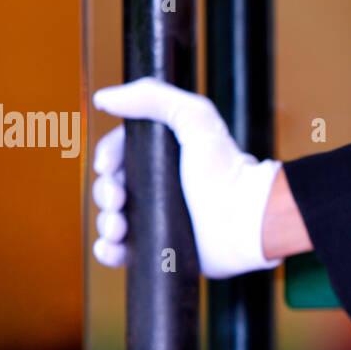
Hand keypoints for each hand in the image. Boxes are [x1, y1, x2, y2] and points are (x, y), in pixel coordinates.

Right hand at [90, 77, 283, 278]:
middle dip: (105, 192)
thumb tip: (103, 97)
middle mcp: (158, 187)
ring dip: (105, 222)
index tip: (107, 165)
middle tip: (118, 200)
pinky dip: (108, 250)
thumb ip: (153, 97)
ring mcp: (158, 218)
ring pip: (112, 219)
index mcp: (163, 157)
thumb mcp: (194, 118)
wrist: (247, 220)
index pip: (119, 153)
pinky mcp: (160, 248)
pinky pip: (122, 251)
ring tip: (119, 227)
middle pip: (111, 186)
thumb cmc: (226, 170)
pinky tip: (112, 247)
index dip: (107, 157)